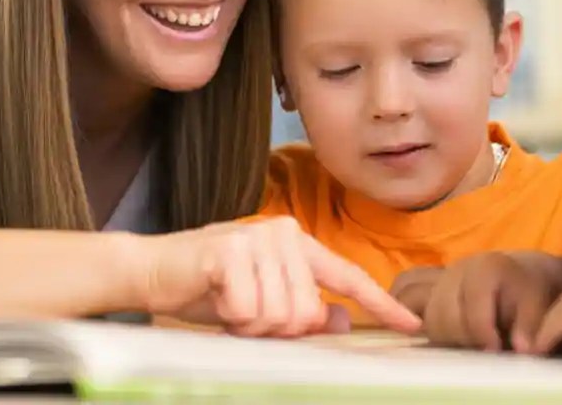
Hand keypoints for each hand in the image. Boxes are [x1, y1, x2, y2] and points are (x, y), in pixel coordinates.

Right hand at [135, 217, 420, 337]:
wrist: (150, 270)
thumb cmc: (206, 288)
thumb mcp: (260, 302)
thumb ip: (300, 308)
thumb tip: (339, 319)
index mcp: (296, 242)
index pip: (347, 276)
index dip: (379, 304)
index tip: (411, 323)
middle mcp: (283, 232)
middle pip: (307, 312)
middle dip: (273, 328)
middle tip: (241, 312)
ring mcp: (257, 237)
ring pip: (280, 316)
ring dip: (249, 324)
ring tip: (227, 303)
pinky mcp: (230, 250)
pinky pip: (249, 310)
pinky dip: (229, 317)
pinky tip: (214, 296)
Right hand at [390, 252, 561, 352]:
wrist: (520, 274)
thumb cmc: (528, 291)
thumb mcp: (538, 304)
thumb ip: (529, 325)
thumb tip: (523, 349)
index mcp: (484, 269)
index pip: (471, 312)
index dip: (483, 337)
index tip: (496, 349)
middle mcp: (455, 268)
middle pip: (439, 313)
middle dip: (459, 337)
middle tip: (477, 348)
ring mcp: (438, 273)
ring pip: (414, 302)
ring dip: (432, 328)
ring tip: (454, 340)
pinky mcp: (426, 280)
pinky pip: (403, 287)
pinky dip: (402, 305)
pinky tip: (413, 326)